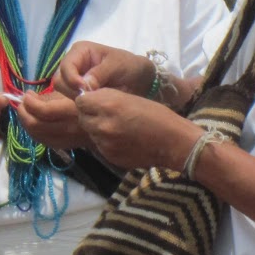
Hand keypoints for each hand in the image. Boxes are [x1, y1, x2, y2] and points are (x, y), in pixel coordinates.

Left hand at [16, 90, 85, 150]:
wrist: (105, 120)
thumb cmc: (86, 100)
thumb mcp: (69, 92)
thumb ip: (48, 97)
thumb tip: (29, 98)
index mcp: (70, 111)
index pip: (42, 111)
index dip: (29, 102)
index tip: (28, 94)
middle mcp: (68, 128)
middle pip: (36, 126)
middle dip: (23, 113)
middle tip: (22, 103)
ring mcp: (66, 140)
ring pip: (37, 135)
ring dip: (26, 123)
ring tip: (25, 112)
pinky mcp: (65, 146)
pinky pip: (43, 141)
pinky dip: (33, 132)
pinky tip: (33, 122)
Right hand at [54, 41, 152, 97]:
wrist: (139, 79)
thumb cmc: (129, 66)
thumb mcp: (118, 65)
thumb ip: (100, 74)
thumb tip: (83, 85)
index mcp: (80, 51)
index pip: (65, 66)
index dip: (72, 79)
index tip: (85, 90)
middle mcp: (73, 63)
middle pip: (59, 80)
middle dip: (72, 91)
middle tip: (91, 98)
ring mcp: (74, 78)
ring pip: (62, 92)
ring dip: (76, 98)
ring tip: (94, 100)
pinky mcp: (77, 92)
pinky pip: (70, 100)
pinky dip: (80, 104)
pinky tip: (93, 104)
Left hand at [74, 89, 200, 170]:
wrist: (173, 142)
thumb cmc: (156, 115)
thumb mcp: (129, 97)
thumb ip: (106, 98)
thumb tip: (88, 98)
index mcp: (108, 105)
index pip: (80, 101)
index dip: (87, 101)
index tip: (96, 102)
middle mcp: (102, 125)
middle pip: (82, 117)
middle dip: (90, 115)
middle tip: (106, 115)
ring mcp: (105, 143)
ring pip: (90, 132)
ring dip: (97, 129)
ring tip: (117, 127)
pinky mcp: (109, 157)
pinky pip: (99, 146)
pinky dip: (106, 142)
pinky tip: (122, 139)